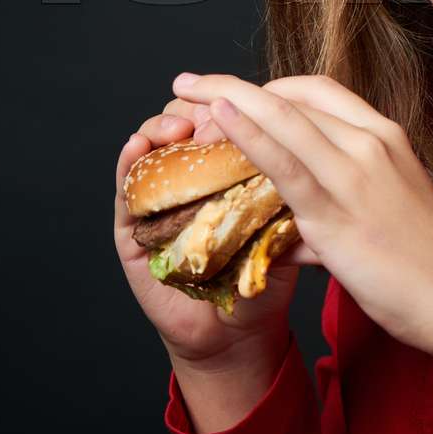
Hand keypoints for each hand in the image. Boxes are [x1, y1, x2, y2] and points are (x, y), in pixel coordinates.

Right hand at [112, 95, 308, 367]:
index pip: (219, 117)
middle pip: (181, 121)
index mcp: (224, 169)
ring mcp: (159, 202)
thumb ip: (288, 185)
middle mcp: (189, 178)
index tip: (245, 98)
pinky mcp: (131, 232)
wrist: (239, 335)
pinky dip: (127, 166)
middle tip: (209, 110)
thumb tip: (308, 143)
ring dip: (158, 127)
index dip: (228, 102)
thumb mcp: (283, 223)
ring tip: (176, 126)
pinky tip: (137, 150)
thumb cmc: (264, 277)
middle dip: (193, 107)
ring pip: (149, 146)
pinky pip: (125, 193)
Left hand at [170, 71, 432, 358]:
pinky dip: (247, 132)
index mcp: (386, 137)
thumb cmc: (428, 267)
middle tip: (191, 84)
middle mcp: (372, 142)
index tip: (233, 94)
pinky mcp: (339, 210)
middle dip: (234, 86)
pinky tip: (219, 119)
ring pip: (283, 117)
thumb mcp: (384, 216)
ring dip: (227, 97)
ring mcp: (356, 173)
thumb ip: (334, 213)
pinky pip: (284, 161)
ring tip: (185, 91)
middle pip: (292, 96)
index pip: (318, 90)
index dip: (268, 86)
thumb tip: (291, 231)